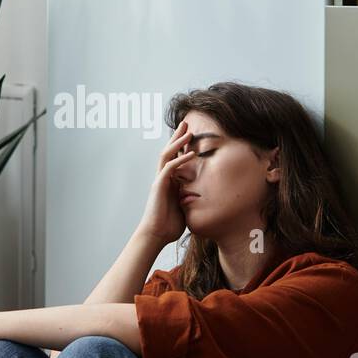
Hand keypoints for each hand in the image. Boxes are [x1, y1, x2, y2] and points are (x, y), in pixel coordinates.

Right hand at [136, 119, 193, 245]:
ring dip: (178, 142)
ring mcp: (160, 180)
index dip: (182, 146)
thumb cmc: (169, 225)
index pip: (175, 158)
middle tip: (186, 123)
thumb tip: (201, 195)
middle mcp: (163, 178)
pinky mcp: (159, 185)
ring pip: (167, 155)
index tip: (191, 135)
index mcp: (169, 182)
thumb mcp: (184, 208)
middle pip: (169, 151)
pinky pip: (170, 167)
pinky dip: (181, 159)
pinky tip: (191, 154)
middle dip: (177, 137)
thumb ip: (189, 198)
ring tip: (189, 131)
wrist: (156, 235)